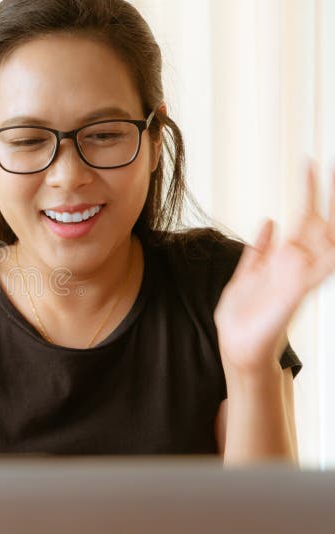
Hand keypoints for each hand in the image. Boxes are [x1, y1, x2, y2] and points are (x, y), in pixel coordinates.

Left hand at [214, 163, 334, 374]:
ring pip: (327, 239)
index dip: (308, 190)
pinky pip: (320, 269)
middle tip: (331, 164)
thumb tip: (269, 221)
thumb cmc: (243, 316)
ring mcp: (300, 278)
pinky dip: (330, 253)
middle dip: (326, 194)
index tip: (310, 163)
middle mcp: (297, 264)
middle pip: (320, 221)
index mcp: (285, 257)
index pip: (303, 216)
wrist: (238, 347)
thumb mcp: (246, 274)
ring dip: (333, 215)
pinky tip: (332, 241)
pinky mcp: (296, 292)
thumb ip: (258, 250)